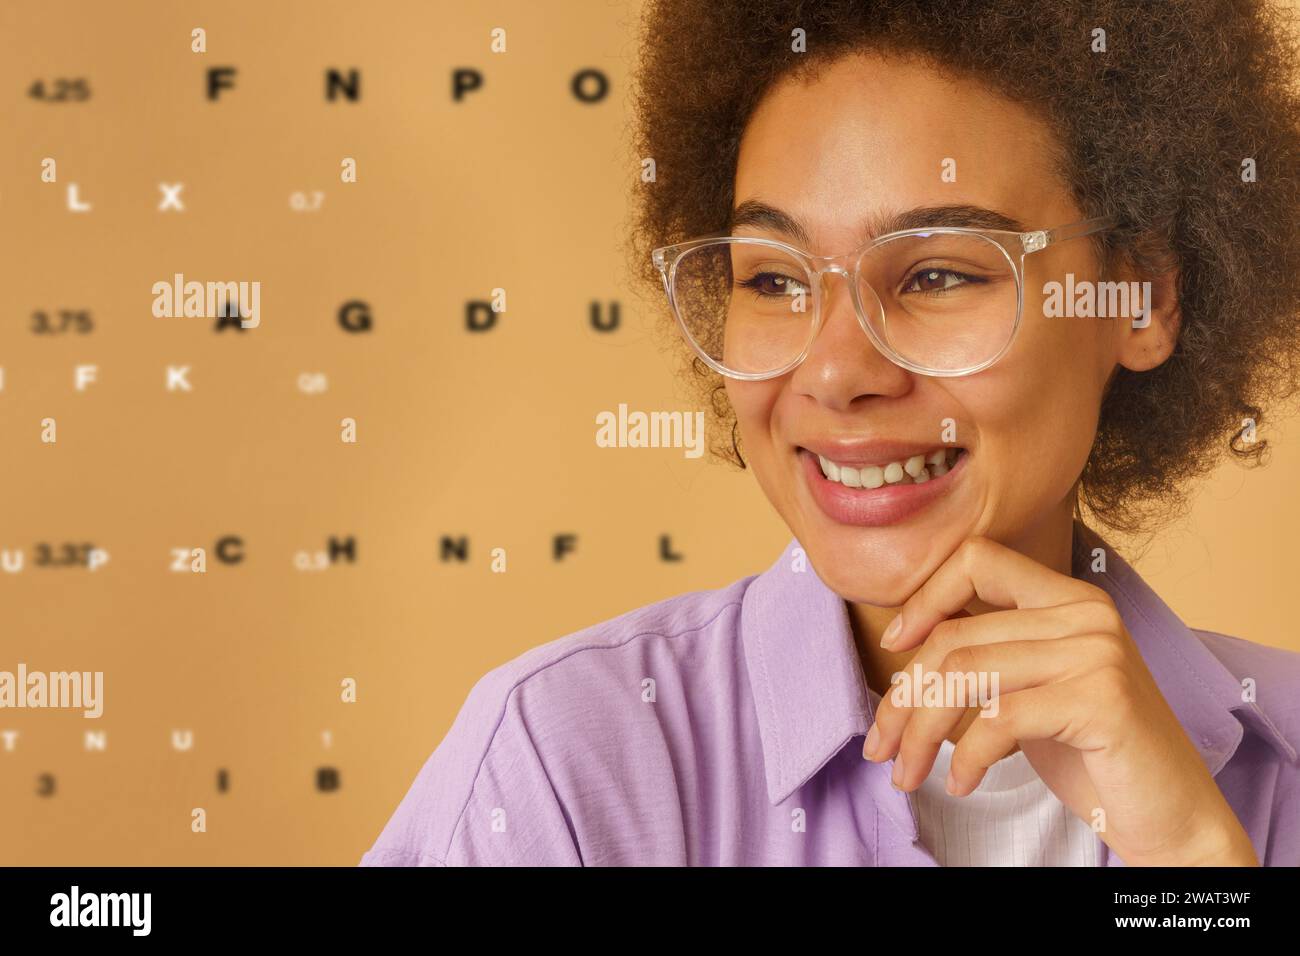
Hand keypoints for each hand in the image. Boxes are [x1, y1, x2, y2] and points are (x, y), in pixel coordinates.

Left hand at [861, 536, 1258, 865]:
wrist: (1171, 817)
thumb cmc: (1092, 756)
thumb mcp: (1032, 689)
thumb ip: (988, 654)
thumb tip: (903, 644)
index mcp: (1068, 598)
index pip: (976, 560)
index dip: (924, 598)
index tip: (893, 646)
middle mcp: (1086, 613)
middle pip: (955, 636)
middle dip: (904, 697)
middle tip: (881, 748)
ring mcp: (1096, 652)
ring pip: (964, 675)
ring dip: (920, 732)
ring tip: (906, 774)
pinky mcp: (1101, 699)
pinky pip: (998, 719)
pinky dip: (967, 757)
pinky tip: (961, 783)